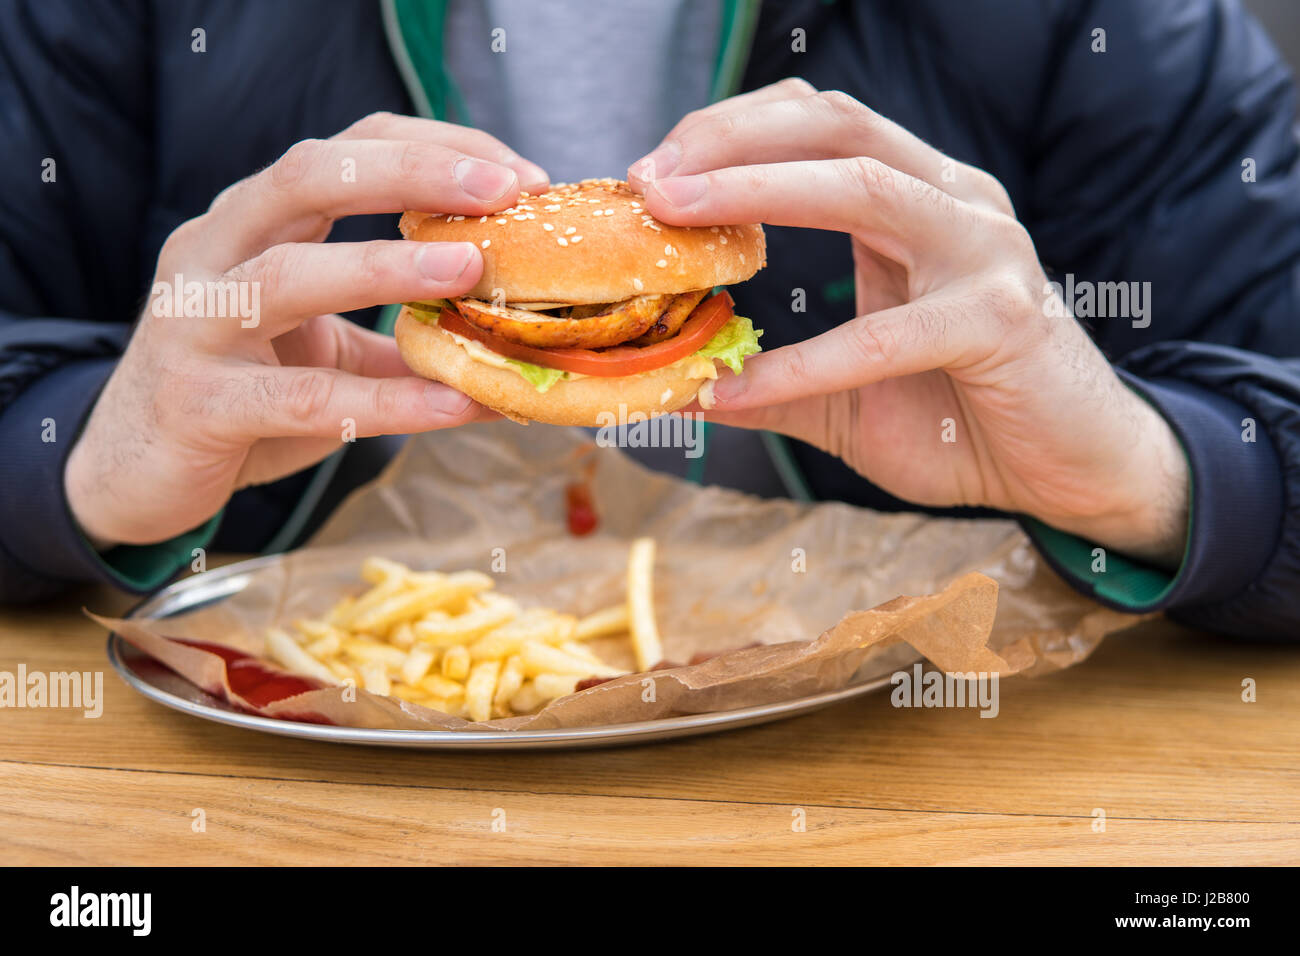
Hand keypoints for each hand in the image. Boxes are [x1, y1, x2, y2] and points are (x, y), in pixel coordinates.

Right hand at [67, 113, 548, 546]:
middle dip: (413, 172)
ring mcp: (196, 323)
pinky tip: (454, 405)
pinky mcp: (199, 403)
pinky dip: (386, 400)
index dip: (434, 149)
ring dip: (388, 267)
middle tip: (504, 190)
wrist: (134, 470)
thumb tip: (515, 346)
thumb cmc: (242, 393)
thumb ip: (403, 336)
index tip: (519, 175)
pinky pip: (304, 397)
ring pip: (289, 275)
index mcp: (251, 222)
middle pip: (309, 176)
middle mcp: (215, 251)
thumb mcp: (326, 348)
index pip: (344, 150)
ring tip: (471, 268)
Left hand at [630, 81, 1188, 566]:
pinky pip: (885, 334)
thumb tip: (685, 388)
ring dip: (756, 190)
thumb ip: (775, 382)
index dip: (730, 132)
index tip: (652, 174)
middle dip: (728, 140)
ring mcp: (985, 251)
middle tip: (647, 180)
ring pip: (864, 186)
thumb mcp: (847, 395)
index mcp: (918, 201)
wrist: (1073, 470)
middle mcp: (954, 204)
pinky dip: (803, 363)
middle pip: (834, 126)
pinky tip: (738, 390)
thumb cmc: (962, 421)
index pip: (818, 126)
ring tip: (674, 214)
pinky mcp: (1002, 320)